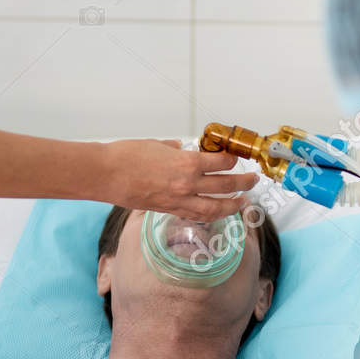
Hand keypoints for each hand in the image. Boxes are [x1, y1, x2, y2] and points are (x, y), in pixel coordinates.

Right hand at [103, 139, 260, 221]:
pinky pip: (196, 214)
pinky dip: (210, 213)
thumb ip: (175, 149)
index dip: (234, 160)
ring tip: (242, 202)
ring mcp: (179, 200)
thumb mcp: (157, 144)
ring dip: (232, 205)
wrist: (106, 174)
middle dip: (243, 183)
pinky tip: (216, 211)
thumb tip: (182, 149)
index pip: (222, 163)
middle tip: (253, 180)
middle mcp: (187, 184)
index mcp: (187, 163)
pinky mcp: (168, 210)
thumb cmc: (127, 155)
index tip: (238, 158)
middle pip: (226, 186)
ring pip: (215, 208)